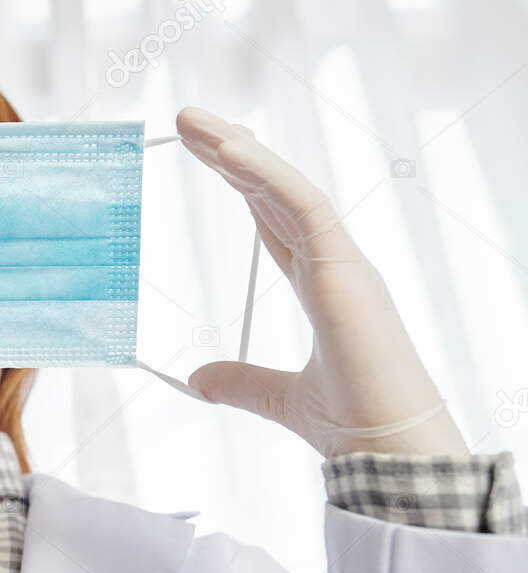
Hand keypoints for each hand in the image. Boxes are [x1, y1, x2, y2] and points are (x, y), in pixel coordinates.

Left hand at [176, 107, 466, 457]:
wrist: (385, 451)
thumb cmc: (351, 424)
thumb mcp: (276, 397)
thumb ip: (239, 382)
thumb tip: (197, 378)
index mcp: (322, 284)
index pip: (273, 219)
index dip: (241, 184)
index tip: (206, 154)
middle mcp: (335, 263)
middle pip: (275, 193)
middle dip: (232, 153)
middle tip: (187, 121)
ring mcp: (344, 262)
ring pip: (287, 188)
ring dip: (240, 151)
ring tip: (195, 122)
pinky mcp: (347, 268)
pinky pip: (304, 205)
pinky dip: (265, 176)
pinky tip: (228, 152)